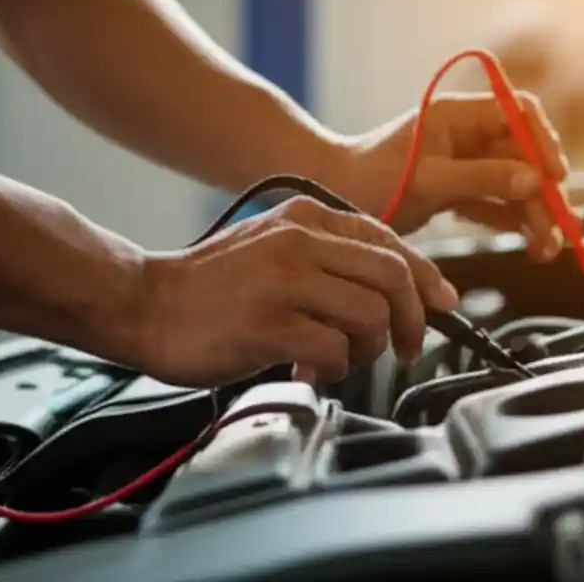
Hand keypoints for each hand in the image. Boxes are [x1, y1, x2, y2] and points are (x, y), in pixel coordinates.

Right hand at [131, 196, 457, 387]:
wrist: (141, 302)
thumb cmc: (212, 285)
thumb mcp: (276, 245)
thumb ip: (333, 258)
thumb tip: (403, 288)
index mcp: (308, 216)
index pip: (391, 243)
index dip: (427, 279)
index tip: (443, 305)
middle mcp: (300, 241)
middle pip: (394, 278)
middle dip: (412, 321)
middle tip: (406, 348)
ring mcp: (284, 281)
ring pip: (372, 316)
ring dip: (367, 349)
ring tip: (337, 356)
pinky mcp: (268, 323)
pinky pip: (337, 350)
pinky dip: (335, 367)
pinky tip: (310, 367)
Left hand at [326, 92, 571, 261]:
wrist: (329, 199)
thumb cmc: (369, 179)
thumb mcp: (427, 180)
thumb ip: (482, 178)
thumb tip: (534, 180)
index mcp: (458, 116)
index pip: (519, 113)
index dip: (544, 141)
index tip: (557, 176)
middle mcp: (467, 135)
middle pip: (525, 155)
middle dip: (545, 193)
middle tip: (560, 230)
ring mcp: (465, 163)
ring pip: (517, 184)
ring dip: (536, 215)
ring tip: (547, 250)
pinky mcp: (460, 191)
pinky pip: (499, 204)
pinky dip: (517, 224)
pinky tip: (533, 246)